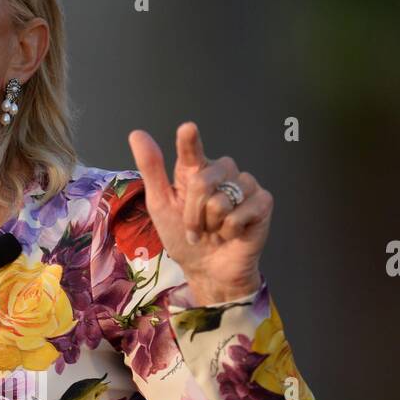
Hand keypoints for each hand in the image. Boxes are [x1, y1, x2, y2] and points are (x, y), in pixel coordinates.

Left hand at [128, 122, 271, 304]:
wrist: (208, 269)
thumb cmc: (185, 238)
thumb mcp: (161, 206)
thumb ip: (152, 170)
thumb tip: (137, 134)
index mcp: (196, 170)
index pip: (192, 150)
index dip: (190, 141)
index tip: (187, 129)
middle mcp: (223, 171)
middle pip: (202, 182)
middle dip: (193, 215)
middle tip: (196, 229)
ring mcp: (245, 185)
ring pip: (220, 201)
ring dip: (212, 226)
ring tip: (215, 231)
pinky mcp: (263, 201)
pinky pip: (240, 213)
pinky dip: (230, 231)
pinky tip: (233, 234)